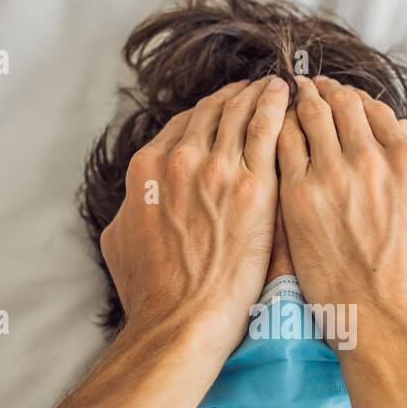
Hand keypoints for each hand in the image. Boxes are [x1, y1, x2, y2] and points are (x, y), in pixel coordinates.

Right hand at [100, 76, 290, 357]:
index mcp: (146, 170)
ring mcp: (216, 169)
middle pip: (211, 113)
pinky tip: (287, 96)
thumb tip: (136, 202)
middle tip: (253, 89)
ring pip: (240, 113)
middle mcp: (177, 160)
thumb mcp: (119, 242)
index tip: (221, 110)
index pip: (180, 126)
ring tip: (276, 86)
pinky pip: (267, 129)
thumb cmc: (153, 295)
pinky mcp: (252, 185)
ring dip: (258, 95)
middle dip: (234, 97)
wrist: (183, 321)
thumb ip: (133, 208)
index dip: (204, 114)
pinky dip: (276, 107)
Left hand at [276, 75, 406, 338]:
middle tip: (305, 87)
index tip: (339, 97)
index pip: (374, 110)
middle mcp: (370, 160)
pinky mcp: (298, 196)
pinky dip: (274, 130)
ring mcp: (332, 176)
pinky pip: (280, 145)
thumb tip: (401, 134)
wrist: (382, 321)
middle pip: (340, 105)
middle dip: (321, 91)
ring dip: (294, 103)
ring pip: (307, 117)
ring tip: (281, 98)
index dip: (353, 99)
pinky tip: (266, 131)